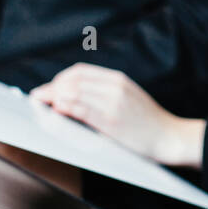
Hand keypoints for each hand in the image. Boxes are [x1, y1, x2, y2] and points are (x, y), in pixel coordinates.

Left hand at [30, 64, 205, 168]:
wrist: (169, 137)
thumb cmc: (148, 122)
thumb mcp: (129, 96)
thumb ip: (105, 92)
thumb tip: (74, 95)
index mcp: (118, 79)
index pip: (80, 72)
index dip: (59, 79)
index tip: (47, 89)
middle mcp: (115, 86)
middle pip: (73, 80)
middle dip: (51, 88)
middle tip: (38, 98)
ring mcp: (113, 102)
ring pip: (74, 92)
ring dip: (54, 97)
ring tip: (43, 104)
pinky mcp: (112, 120)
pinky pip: (82, 110)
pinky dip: (66, 107)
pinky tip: (57, 110)